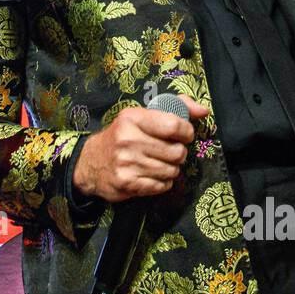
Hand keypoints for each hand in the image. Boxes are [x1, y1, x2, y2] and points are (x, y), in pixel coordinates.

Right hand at [72, 95, 209, 202]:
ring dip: (170, 169)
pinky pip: (162, 186)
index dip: (187, 133)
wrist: (90, 163)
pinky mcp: (127, 183)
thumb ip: (176, 107)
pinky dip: (162, 183)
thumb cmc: (123, 136)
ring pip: (172, 171)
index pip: (175, 126)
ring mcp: (127, 163)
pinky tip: (151, 175)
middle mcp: (128, 140)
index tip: (183, 135)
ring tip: (158, 163)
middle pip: (177, 152)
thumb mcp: (142, 115)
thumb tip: (204, 110)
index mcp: (133, 118)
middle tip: (168, 152)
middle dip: (178, 153)